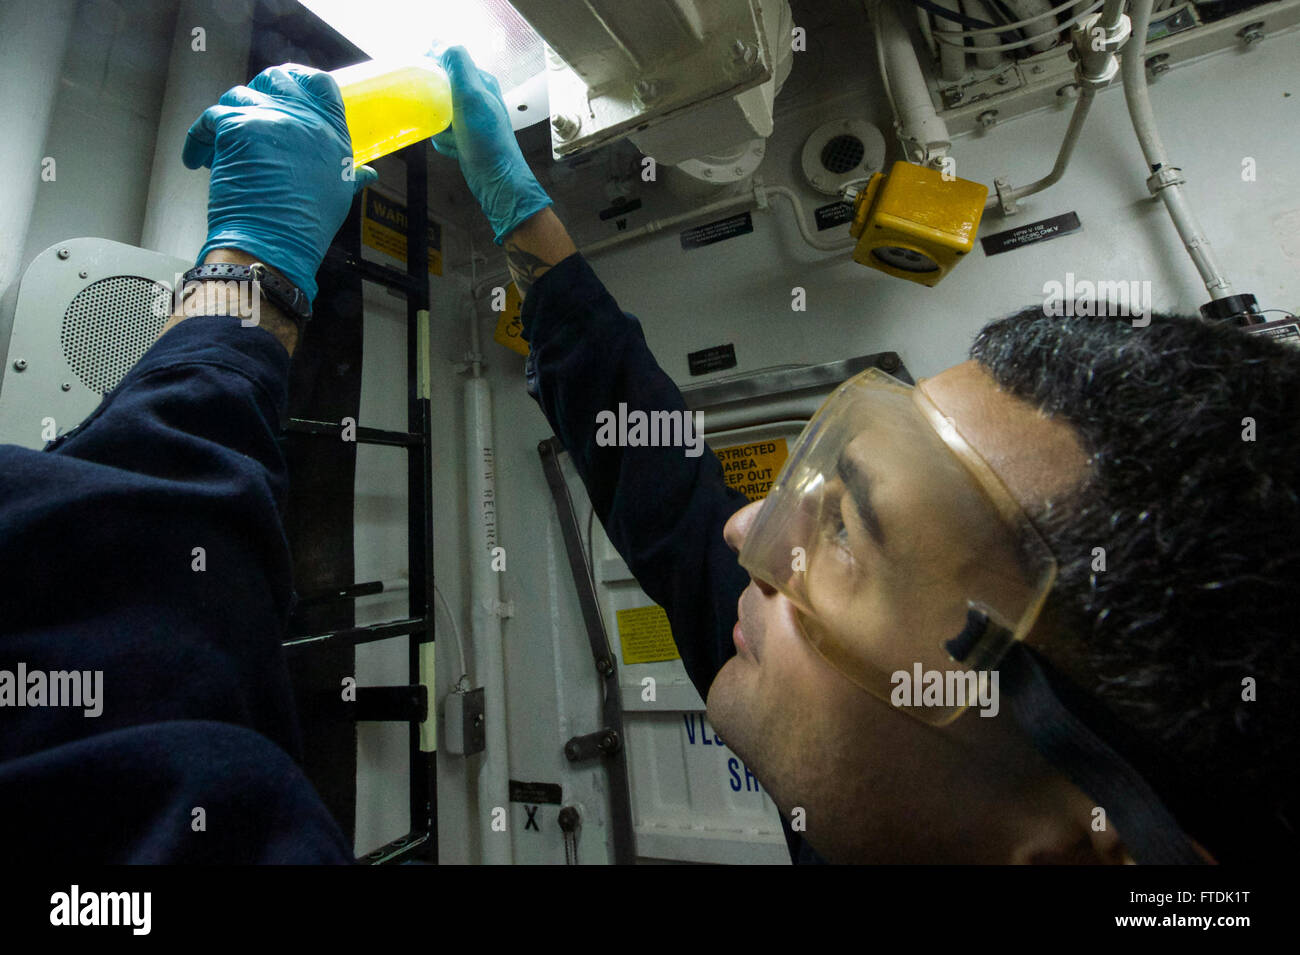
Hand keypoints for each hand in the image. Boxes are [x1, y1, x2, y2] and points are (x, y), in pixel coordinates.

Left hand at [183, 64, 377, 302]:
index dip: (301, 79)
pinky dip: (199, 138)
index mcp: (332, 133)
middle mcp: (304, 119)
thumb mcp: (340, 196)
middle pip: (277, 79)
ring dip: (227, 117)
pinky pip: (210, 118)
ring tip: (221, 147)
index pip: (322, 83)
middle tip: (247, 113)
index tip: (287, 84)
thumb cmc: (306, 226)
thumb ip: (351, 176)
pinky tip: (199, 159)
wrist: (274, 244)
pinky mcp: (237, 127)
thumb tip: (368, 175)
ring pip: (239, 96)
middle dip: (258, 91)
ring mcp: (270, 119)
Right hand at [431, 46, 552, 244]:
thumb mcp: (472, 97)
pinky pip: (441, 133)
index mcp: (481, 82)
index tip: (423, 80)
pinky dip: (444, 142)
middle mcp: (477, 98)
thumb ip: (459, 67)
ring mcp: (470, 119)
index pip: (449, 61)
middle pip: (438, 89)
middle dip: (434, 104)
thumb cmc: (488, 141)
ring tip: (454, 137)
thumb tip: (442, 45)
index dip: (432, 68)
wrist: (497, 181)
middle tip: (443, 117)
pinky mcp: (465, 138)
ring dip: (439, 127)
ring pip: (436, 112)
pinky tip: (456, 150)